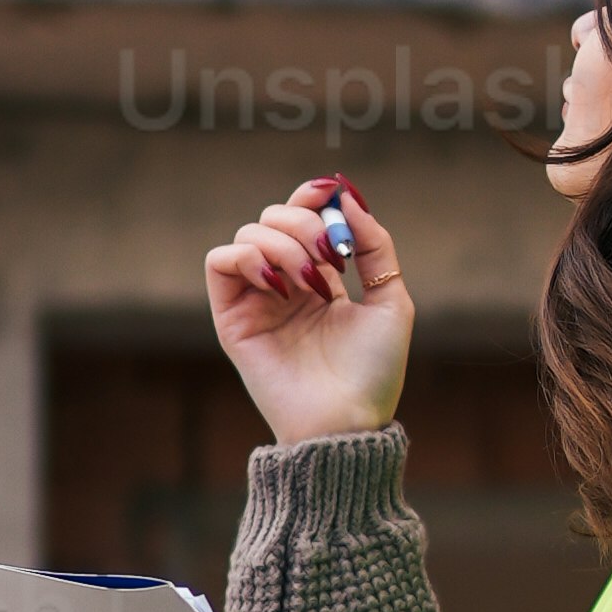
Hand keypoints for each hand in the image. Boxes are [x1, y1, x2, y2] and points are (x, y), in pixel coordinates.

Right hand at [206, 175, 412, 444]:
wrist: (348, 420)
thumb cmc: (374, 373)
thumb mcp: (391, 300)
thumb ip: (374, 246)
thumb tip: (347, 196)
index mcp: (319, 281)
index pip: (301, 217)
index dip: (311, 196)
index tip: (330, 191)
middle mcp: (284, 286)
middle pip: (274, 217)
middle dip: (304, 223)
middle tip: (331, 257)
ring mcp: (256, 301)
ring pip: (249, 233)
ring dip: (284, 244)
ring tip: (312, 283)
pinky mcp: (232, 319)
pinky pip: (220, 261)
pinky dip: (248, 256)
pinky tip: (280, 284)